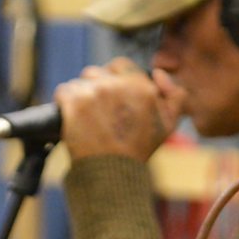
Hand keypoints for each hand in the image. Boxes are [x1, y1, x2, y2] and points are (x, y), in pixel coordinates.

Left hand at [53, 57, 185, 161]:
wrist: (112, 172)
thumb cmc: (138, 149)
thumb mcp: (169, 124)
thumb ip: (174, 95)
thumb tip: (158, 73)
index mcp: (142, 87)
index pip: (121, 65)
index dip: (114, 79)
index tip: (111, 95)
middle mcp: (118, 86)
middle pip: (97, 73)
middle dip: (96, 87)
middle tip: (98, 110)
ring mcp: (94, 93)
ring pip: (79, 83)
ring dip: (80, 95)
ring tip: (86, 116)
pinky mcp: (74, 103)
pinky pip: (63, 92)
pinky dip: (65, 103)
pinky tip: (73, 117)